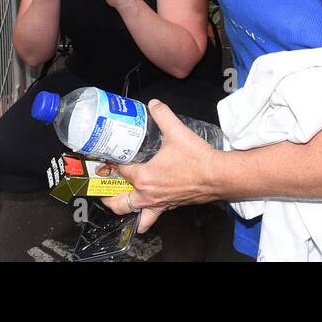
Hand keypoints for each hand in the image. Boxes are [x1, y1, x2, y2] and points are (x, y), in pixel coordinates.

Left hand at [100, 100, 219, 231]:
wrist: (217, 176)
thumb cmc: (197, 159)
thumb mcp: (176, 131)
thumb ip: (162, 115)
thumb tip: (154, 104)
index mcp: (144, 177)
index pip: (120, 170)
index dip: (113, 162)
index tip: (110, 156)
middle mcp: (148, 195)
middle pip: (119, 203)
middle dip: (108, 197)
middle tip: (104, 187)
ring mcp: (159, 204)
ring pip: (136, 217)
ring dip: (127, 212)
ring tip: (121, 202)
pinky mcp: (171, 206)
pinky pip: (153, 216)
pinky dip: (147, 214)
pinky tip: (148, 204)